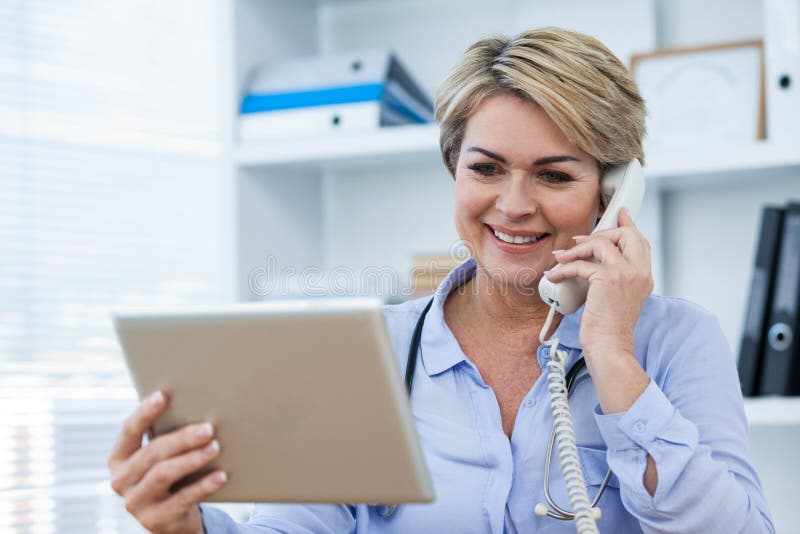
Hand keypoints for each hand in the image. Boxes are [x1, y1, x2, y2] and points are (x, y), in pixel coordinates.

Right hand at [107, 390, 227, 532]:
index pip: (129, 431)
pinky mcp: (154, 521)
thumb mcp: (162, 457)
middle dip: (182, 438)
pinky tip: (220, 476)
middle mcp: (121, 480)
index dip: (145, 412)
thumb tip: (198, 406)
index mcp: (119, 458)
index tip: (163, 395)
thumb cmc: (171, 476)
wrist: (173, 519)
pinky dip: (203, 486)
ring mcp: (135, 503)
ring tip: (215, 448)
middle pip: (152, 453)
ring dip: (192, 459)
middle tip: (208, 428)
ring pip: (163, 474)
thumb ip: (167, 436)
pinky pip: (182, 500)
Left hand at [546, 208, 653, 361]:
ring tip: (561, 258)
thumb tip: (594, 260)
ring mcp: (626, 273)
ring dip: (575, 249)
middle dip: (600, 233)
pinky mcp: (607, 279)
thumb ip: (615, 277)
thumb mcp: (617, 298)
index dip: (629, 225)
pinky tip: (554, 276)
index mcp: (645, 276)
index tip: (620, 214)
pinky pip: (581, 263)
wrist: (610, 348)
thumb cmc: (609, 330)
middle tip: (579, 240)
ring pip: (600, 243)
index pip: (641, 241)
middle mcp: (640, 272)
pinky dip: (563, 268)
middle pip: (625, 234)